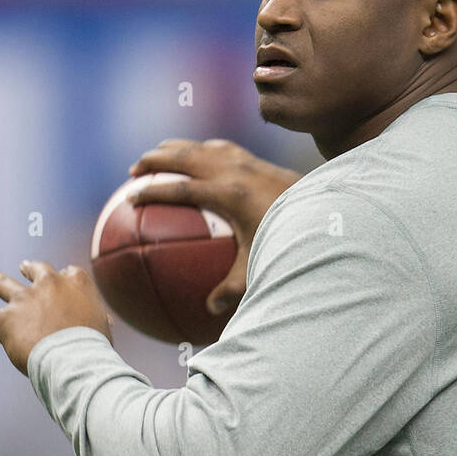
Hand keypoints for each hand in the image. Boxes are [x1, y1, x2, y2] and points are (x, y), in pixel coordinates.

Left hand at [0, 260, 114, 374]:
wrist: (74, 358)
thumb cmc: (95, 347)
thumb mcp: (103, 329)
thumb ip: (98, 320)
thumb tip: (105, 321)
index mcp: (76, 282)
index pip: (68, 273)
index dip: (64, 279)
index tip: (63, 283)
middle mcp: (48, 284)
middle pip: (36, 270)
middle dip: (29, 268)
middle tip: (23, 266)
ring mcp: (24, 300)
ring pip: (2, 283)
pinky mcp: (5, 320)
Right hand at [129, 138, 301, 316]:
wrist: (327, 215)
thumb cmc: (291, 246)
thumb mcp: (258, 272)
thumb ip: (231, 291)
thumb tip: (210, 309)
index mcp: (230, 195)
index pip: (181, 188)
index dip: (152, 191)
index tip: (130, 197)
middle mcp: (237, 171)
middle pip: (185, 156)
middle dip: (156, 159)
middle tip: (134, 168)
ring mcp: (250, 162)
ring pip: (204, 146)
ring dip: (178, 148)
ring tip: (159, 155)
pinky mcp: (262, 162)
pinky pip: (225, 149)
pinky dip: (205, 150)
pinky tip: (201, 159)